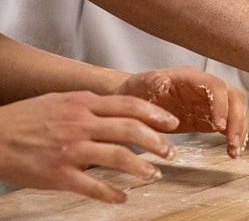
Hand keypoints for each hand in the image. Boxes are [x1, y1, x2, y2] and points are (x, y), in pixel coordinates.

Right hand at [0, 91, 178, 202]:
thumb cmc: (26, 119)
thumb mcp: (60, 101)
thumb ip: (89, 105)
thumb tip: (118, 109)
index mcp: (83, 104)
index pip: (129, 105)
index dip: (155, 114)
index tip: (172, 123)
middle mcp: (80, 124)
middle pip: (130, 130)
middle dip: (157, 142)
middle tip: (171, 152)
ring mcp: (71, 150)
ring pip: (118, 157)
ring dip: (142, 168)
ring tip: (154, 174)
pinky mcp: (59, 175)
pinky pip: (93, 186)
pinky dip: (112, 193)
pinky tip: (122, 198)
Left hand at [114, 66, 248, 158]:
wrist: (133, 100)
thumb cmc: (135, 90)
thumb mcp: (138, 85)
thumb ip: (151, 82)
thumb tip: (162, 82)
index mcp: (190, 77)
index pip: (216, 86)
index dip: (222, 105)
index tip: (219, 126)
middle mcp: (205, 87)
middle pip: (234, 97)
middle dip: (237, 120)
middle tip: (233, 142)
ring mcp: (209, 102)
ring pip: (236, 111)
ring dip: (239, 130)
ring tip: (234, 152)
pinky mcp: (209, 118)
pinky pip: (229, 125)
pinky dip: (234, 137)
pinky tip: (233, 152)